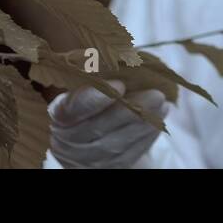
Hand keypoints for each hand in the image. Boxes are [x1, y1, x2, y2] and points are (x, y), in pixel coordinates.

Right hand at [48, 80, 167, 168]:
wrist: (89, 140)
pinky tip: (160, 117)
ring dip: (145, 122)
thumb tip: (125, 56)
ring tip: (162, 103)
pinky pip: (131, 154)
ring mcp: (89, 159)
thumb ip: (97, 76)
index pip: (71, 109)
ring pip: (119, 144)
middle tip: (156, 94)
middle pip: (99, 129)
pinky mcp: (110, 167)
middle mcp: (69, 141)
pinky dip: (148, 135)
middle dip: (131, 111)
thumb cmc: (89, 103)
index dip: (94, 99)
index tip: (119, 84)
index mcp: (60, 115)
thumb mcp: (84, 88)